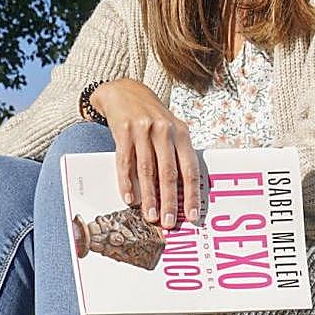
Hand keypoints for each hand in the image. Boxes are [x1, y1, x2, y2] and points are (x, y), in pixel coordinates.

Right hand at [89, 78, 199, 227]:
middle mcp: (164, 130)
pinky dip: (127, 182)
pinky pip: (125, 162)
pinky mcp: (123, 131)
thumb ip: (177, 155)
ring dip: (149, 197)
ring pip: (147, 171)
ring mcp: (143, 130)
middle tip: (168, 223)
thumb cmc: (151, 117)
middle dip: (169, 201)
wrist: (125, 92)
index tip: (191, 216)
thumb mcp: (170, 129)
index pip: (190, 169)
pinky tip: (129, 198)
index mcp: (181, 133)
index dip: (191, 194)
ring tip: (150, 216)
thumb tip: (182, 192)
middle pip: (169, 173)